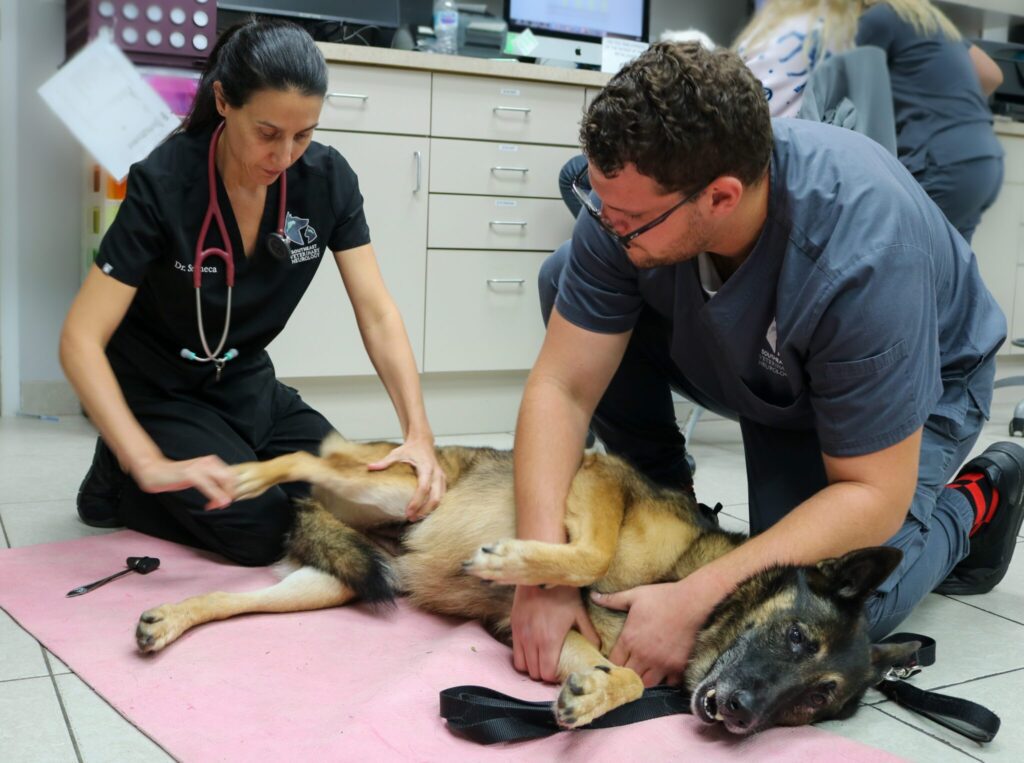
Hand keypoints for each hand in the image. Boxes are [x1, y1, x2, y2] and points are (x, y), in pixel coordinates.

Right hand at [131, 455, 235, 509]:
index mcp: (212, 462)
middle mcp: (209, 462)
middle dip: (230, 493)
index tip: (224, 501)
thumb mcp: (199, 477)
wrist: (156, 471)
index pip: (232, 476)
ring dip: (223, 496)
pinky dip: (214, 496)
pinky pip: (208, 486)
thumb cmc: (177, 476)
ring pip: (223, 481)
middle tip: (221, 505)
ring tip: (214, 506)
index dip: (232, 490)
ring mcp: (200, 467)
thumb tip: (226, 495)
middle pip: (231, 478)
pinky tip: (210, 505)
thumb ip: (212, 482)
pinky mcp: (191, 474)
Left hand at [367, 437, 445, 519]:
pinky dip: (433, 506)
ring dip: (429, 510)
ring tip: (416, 518)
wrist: (423, 442)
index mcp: (426, 467)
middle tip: (411, 519)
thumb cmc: (410, 449)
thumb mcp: (396, 453)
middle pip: (435, 497)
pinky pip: (440, 496)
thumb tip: (369, 467)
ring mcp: (441, 478)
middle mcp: (437, 473)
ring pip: (440, 498)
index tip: (408, 512)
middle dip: (425, 510)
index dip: (417, 501)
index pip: (424, 487)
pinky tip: (422, 512)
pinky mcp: (442, 481)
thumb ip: (384, 462)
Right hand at [511, 584, 599, 682]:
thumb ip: (589, 633)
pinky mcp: (513, 625)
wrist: (540, 573)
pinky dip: (522, 655)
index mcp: (550, 640)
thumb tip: (598, 649)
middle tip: (551, 668)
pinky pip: (514, 651)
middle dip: (542, 674)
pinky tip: (531, 649)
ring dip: (531, 666)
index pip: (546, 673)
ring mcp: (520, 633)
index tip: (558, 672)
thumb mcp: (579, 612)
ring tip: (540, 660)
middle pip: (533, 672)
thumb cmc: (562, 592)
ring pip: (521, 665)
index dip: (553, 677)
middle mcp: (532, 640)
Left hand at [592, 578, 718, 686]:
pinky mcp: (677, 666)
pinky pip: (669, 684)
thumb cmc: (662, 597)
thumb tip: (592, 596)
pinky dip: (665, 682)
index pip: (614, 662)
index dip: (612, 664)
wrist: (691, 602)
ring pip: (647, 684)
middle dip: (626, 675)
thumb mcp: (635, 595)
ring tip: (643, 675)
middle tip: (627, 672)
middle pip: (628, 676)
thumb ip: (612, 599)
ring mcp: (661, 663)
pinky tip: (664, 675)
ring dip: (643, 681)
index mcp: (629, 639)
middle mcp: (643, 655)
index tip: (614, 663)